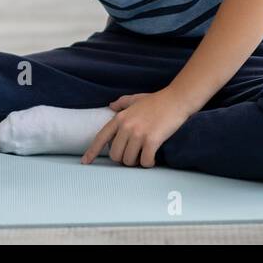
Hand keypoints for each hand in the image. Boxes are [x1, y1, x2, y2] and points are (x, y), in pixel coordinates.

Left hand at [80, 88, 195, 167]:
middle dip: (124, 159)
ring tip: (145, 154)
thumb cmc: (157, 100)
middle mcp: (126, 126)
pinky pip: (145, 161)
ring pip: (129, 161)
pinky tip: (153, 157)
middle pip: (115, 155)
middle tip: (135, 154)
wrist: (176, 99)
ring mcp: (138, 134)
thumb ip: (122, 103)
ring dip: (137, 162)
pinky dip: (149, 163)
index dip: (92, 152)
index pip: (101, 138)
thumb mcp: (136, 99)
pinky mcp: (151, 140)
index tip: (85, 162)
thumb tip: (110, 106)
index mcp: (120, 118)